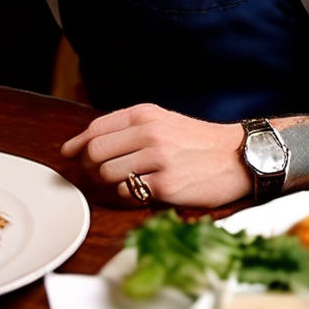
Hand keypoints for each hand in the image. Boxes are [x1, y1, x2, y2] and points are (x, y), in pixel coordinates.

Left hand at [61, 103, 249, 207]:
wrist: (238, 157)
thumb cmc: (196, 142)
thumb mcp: (162, 121)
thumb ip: (125, 129)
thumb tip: (78, 145)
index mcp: (146, 114)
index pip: (96, 128)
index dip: (77, 144)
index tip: (69, 154)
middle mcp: (150, 132)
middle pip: (95, 152)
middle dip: (90, 166)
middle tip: (99, 173)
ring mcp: (158, 159)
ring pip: (108, 174)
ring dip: (111, 183)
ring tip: (129, 181)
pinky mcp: (167, 185)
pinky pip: (128, 193)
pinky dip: (130, 194)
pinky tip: (144, 190)